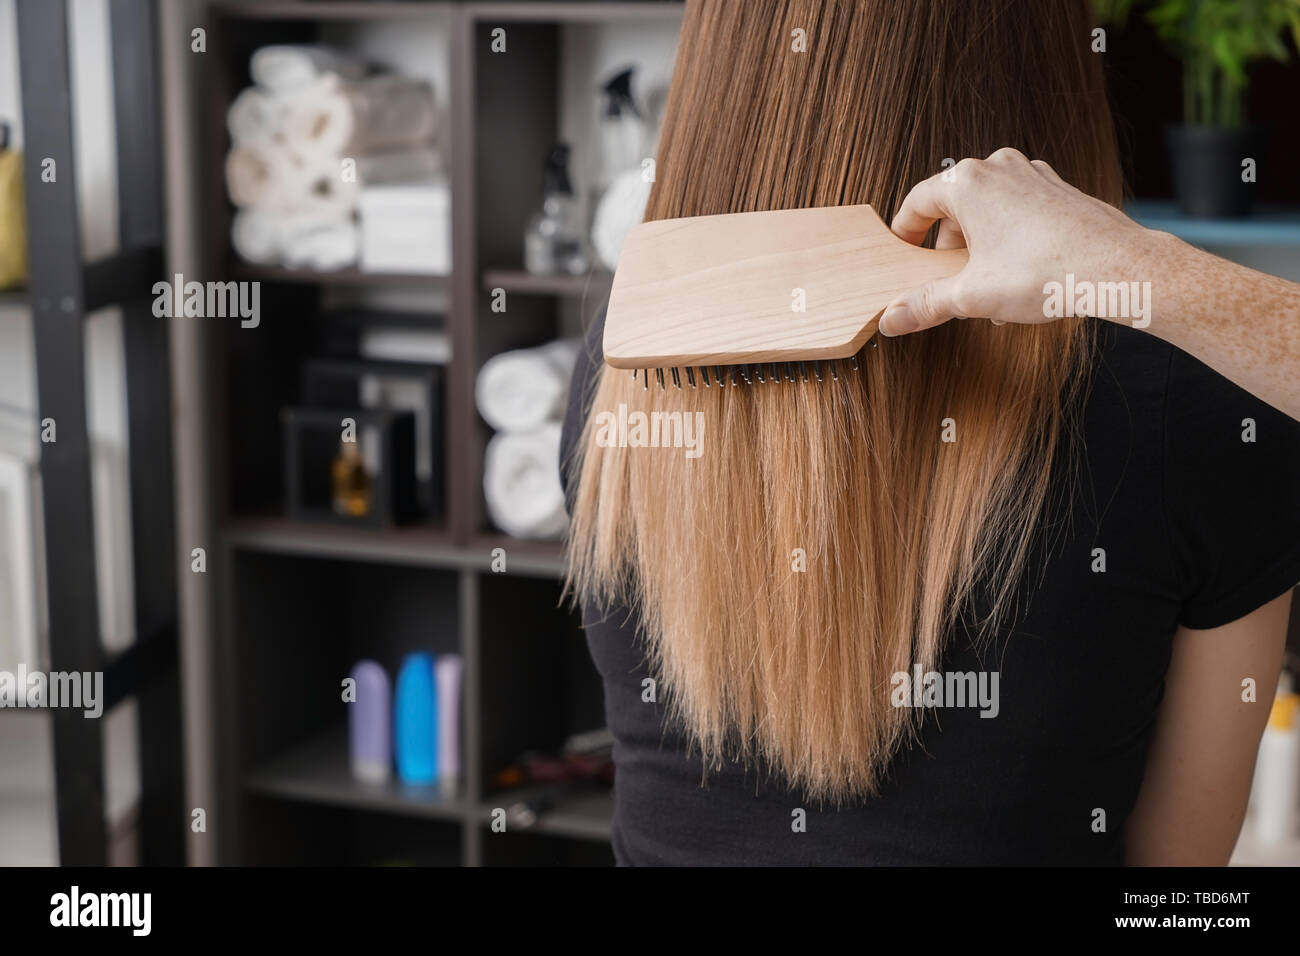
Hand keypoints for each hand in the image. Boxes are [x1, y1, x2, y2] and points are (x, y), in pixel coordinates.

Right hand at [878, 147, 1150, 335]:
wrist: (1117, 267)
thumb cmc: (1046, 273)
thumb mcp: (972, 296)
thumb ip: (925, 305)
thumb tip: (890, 320)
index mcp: (969, 183)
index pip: (917, 202)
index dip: (904, 233)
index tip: (903, 256)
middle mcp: (999, 167)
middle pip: (954, 208)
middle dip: (948, 248)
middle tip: (950, 282)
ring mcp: (1032, 175)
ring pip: (988, 211)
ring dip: (979, 248)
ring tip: (989, 288)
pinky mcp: (1057, 189)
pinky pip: (1018, 211)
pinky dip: (1008, 239)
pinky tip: (1020, 276)